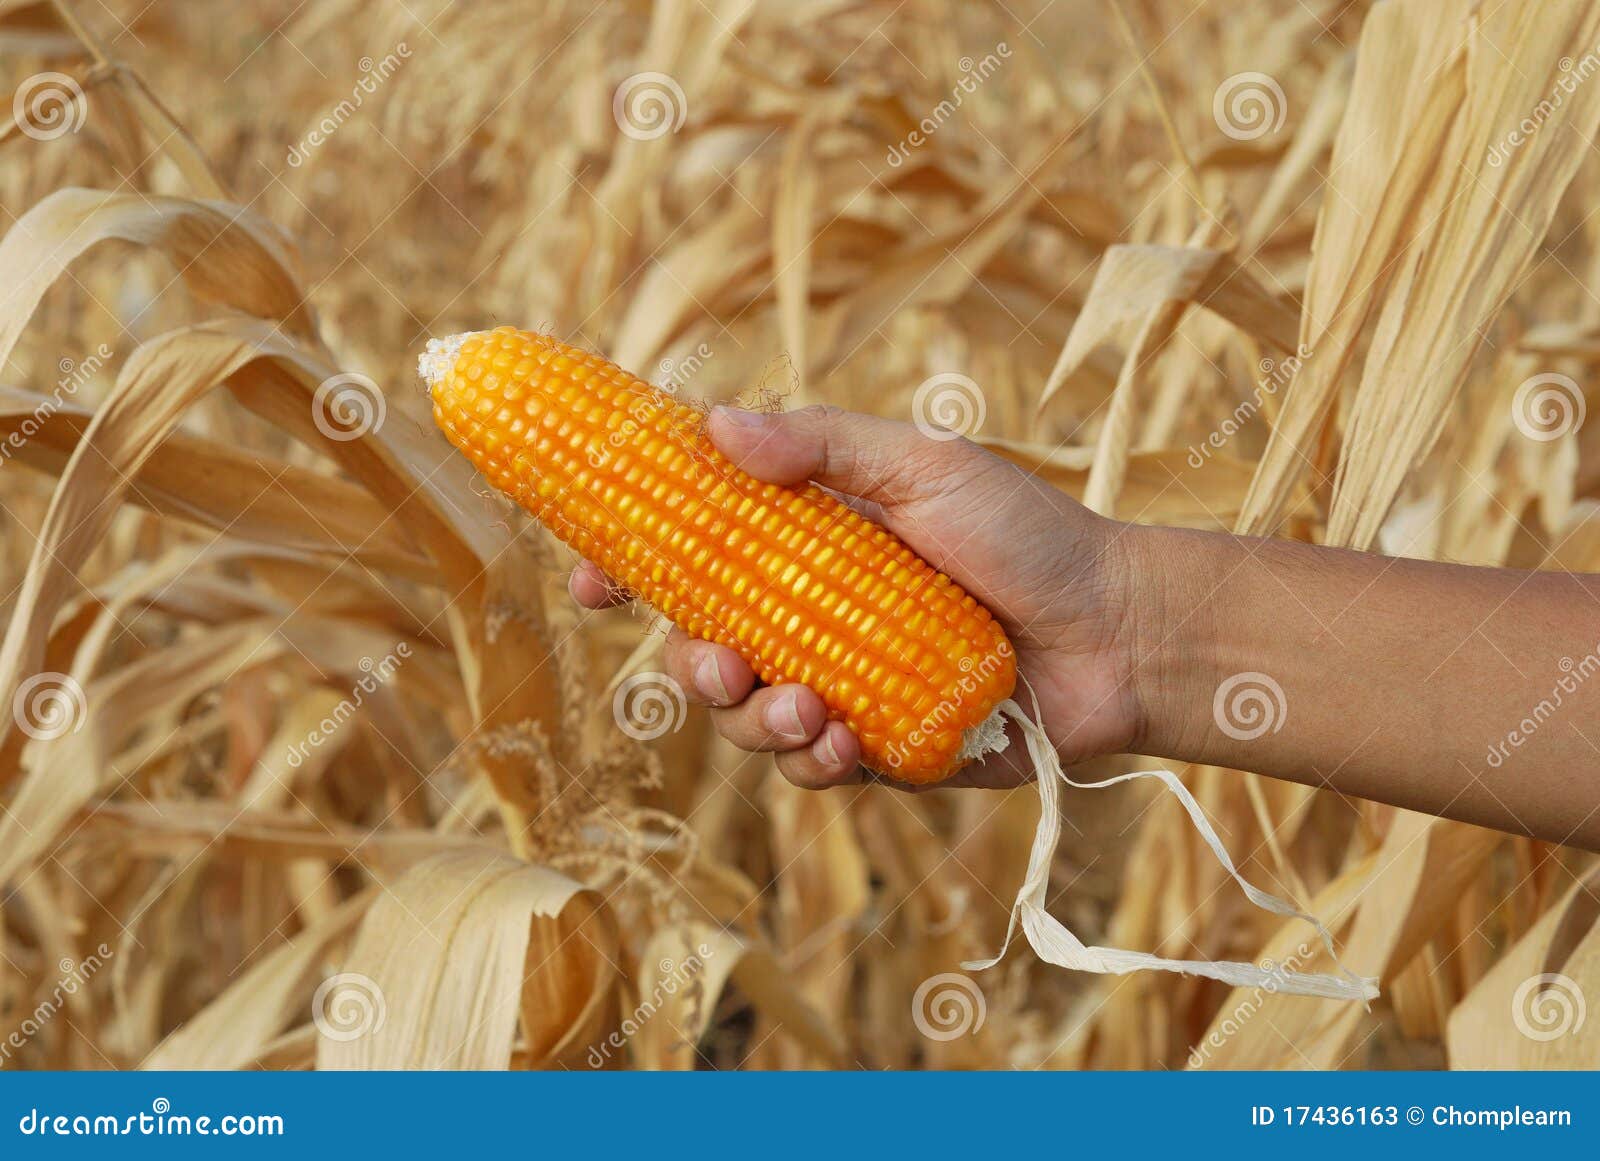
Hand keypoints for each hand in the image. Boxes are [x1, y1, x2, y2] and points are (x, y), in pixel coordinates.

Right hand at [570, 403, 1147, 790]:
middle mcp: (812, 618)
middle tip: (720, 664)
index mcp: (808, 546)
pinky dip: (813, 762)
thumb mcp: (924, 466)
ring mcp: (841, 687)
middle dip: (692, 668)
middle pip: (704, 650)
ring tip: (804, 711)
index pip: (696, 555)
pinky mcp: (878, 750)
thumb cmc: (1027, 534)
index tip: (587, 583)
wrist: (1116, 633)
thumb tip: (713, 422)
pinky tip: (843, 744)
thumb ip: (822, 445)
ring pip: (747, 720)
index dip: (631, 570)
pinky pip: (811, 768)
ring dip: (755, 723)